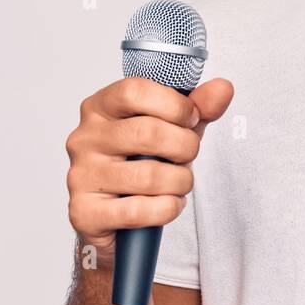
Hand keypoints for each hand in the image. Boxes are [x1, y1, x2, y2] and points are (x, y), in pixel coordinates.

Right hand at [65, 76, 233, 264]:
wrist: (117, 216)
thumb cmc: (142, 164)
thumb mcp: (174, 129)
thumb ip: (198, 107)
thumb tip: (222, 88)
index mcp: (101, 107)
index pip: (135, 91)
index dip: (174, 105)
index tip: (191, 119)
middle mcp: (85, 138)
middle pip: (147, 133)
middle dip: (185, 147)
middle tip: (188, 156)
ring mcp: (81, 175)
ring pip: (148, 176)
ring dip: (179, 182)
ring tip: (179, 183)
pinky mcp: (85, 212)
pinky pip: (138, 210)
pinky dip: (166, 209)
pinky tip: (167, 204)